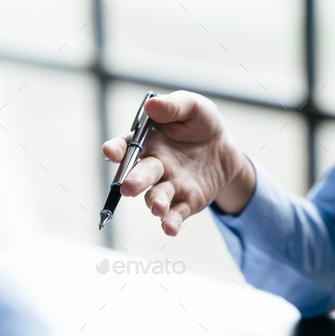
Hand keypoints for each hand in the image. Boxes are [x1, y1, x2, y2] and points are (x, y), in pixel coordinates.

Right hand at [101, 91, 255, 234]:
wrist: (224, 147)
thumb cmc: (200, 122)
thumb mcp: (192, 106)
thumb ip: (173, 106)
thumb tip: (152, 105)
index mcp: (148, 141)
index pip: (126, 146)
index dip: (115, 149)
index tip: (109, 152)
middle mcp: (154, 166)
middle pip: (140, 175)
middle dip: (134, 181)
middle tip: (129, 188)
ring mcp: (169, 186)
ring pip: (156, 196)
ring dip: (154, 203)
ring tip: (157, 207)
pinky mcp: (185, 202)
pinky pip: (176, 214)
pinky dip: (171, 223)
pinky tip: (170, 229)